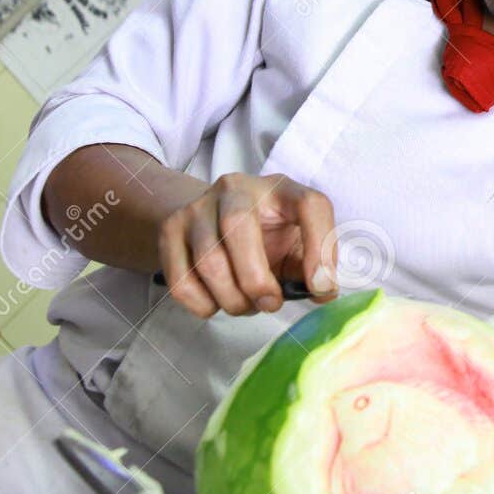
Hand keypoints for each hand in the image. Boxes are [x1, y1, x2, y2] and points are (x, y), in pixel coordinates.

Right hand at [157, 171, 337, 317]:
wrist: (210, 221)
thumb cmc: (266, 237)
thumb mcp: (296, 244)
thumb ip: (312, 266)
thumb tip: (323, 290)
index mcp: (280, 188)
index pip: (310, 204)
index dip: (321, 247)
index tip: (321, 286)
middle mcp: (237, 188)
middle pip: (238, 226)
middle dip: (256, 279)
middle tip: (270, 303)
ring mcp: (198, 207)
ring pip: (208, 260)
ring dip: (232, 299)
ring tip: (246, 305)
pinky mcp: (170, 230)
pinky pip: (181, 280)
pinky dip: (203, 305)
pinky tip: (217, 302)